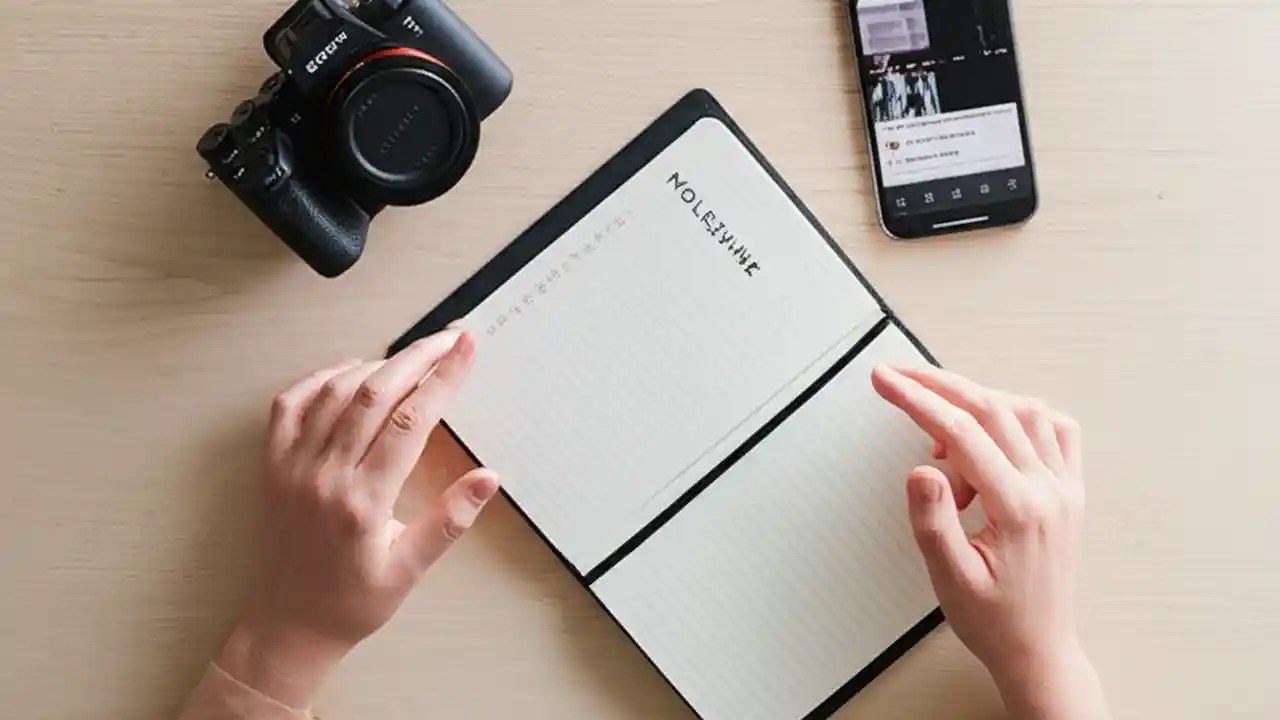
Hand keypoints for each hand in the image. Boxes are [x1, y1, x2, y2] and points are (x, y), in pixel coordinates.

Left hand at [217, 330, 499, 709]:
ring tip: (411, 358)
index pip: (410, 421)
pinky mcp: (272, 465)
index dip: (443, 378)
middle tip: (448, 337)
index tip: (466, 349)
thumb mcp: (411, 570)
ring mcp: (292, 467)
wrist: (288, 626)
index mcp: (363, 502)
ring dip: (376, 364)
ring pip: (335, 392)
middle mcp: (324, 476)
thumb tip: (489, 478)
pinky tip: (349, 373)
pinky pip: (291, 404)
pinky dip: (322, 378)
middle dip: (417, 357)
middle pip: (374, 393)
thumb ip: (450, 520)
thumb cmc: (353, 602)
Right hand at [872, 365, 1108, 719]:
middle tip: (897, 375)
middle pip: (992, 409)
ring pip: (1024, 412)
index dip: (918, 401)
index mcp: (1018, 509)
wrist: (1039, 649)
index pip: (962, 433)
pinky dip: (1020, 415)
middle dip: (939, 386)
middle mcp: (1049, 489)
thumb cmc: (992, 620)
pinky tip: (991, 431)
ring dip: (976, 404)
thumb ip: (933, 521)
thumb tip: (921, 469)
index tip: (885, 380)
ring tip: (939, 436)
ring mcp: (1065, 487)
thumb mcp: (950, 579)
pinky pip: (1055, 429)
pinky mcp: (1070, 490)